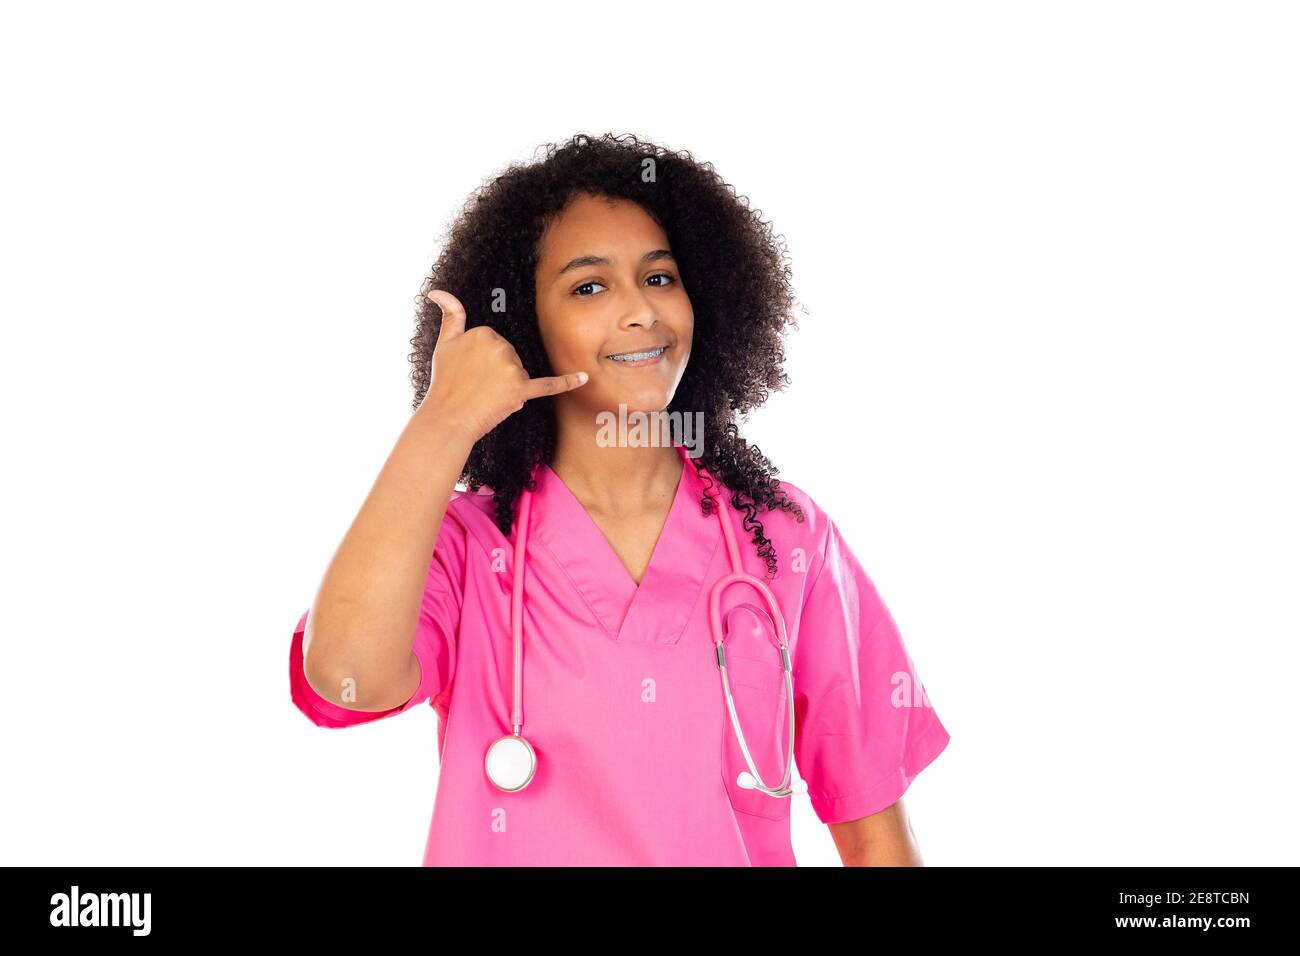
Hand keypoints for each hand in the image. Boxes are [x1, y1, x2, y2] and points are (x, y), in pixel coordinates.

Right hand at [417, 289, 587, 442]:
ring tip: (486, 395)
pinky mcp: (521, 390)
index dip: (484, 361)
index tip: (469, 371)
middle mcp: (500, 346)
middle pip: (511, 357)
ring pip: (521, 373)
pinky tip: (585, 378)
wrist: (447, 419)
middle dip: (498, 373)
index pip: (497, 344)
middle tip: (476, 386)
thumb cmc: (444, 383)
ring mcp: (511, 369)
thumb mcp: (443, 344)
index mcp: (484, 332)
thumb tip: (437, 291)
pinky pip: (548, 385)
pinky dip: (567, 382)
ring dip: (508, 386)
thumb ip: (450, 315)